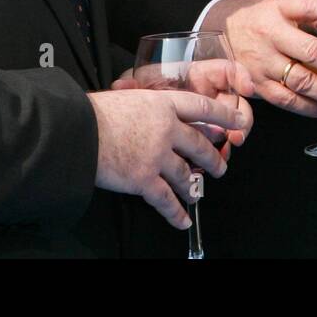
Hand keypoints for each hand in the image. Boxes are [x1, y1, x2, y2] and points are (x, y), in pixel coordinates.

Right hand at [86, 88, 242, 228]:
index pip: (203, 107)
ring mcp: (158, 155)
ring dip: (194, 186)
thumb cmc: (93, 112)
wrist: (77, 132)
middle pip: (200, 144)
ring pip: (186, 174)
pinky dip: (176, 213)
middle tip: (221, 165)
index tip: (239, 121)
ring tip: (199, 192)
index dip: (224, 115)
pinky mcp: (145, 180)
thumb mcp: (127, 97)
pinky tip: (182, 219)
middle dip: (213, 157)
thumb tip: (147, 112)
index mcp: (162, 104)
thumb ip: (144, 106)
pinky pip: (166, 200)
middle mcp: (166, 129)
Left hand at [114, 59, 255, 154]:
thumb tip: (120, 86)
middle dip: (242, 117)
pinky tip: (215, 158)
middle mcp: (211, 95)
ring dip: (234, 136)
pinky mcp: (207, 134)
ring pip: (233, 125)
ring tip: (229, 147)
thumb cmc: (149, 89)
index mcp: (200, 76)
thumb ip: (134, 83)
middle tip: (238, 131)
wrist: (142, 109)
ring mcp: (211, 116)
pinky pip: (220, 142)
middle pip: (237, 102)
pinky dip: (220, 150)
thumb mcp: (143, 83)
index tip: (246, 88)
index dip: (241, 77)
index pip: (228, 70)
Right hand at [203, 0, 316, 116]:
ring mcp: (262, 61)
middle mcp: (270, 34)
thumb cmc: (257, 17)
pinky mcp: (255, 84)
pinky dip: (308, 108)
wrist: (216, 30)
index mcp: (278, 7)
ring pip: (300, 81)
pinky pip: (285, 100)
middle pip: (310, 51)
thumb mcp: (279, 3)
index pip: (310, 5)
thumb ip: (309, 14)